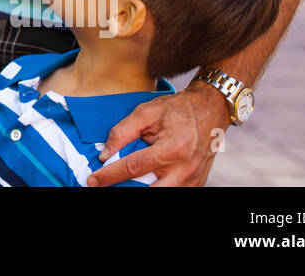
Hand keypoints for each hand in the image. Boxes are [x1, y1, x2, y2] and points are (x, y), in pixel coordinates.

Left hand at [85, 82, 229, 186]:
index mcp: (171, 149)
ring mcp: (192, 180)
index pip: (133, 167)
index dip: (109, 175)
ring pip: (161, 195)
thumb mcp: (147, 112)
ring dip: (141, 189)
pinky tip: (144, 182)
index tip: (93, 180)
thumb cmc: (178, 109)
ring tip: (123, 182)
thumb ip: (123, 132)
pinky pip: (174, 193)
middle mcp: (184, 169)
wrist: (210, 110)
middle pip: (149, 192)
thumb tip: (105, 154)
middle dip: (124, 189)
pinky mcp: (197, 184)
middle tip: (105, 186)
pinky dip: (157, 188)